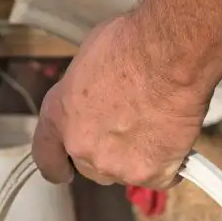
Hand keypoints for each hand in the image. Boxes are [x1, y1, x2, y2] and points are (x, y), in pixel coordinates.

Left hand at [32, 12, 208, 187]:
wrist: (171, 55)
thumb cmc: (129, 44)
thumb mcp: (88, 62)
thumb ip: (84, 94)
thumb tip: (95, 98)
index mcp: (59, 116)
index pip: (46, 156)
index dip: (57, 164)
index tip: (64, 169)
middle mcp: (82, 147)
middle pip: (90, 166)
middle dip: (106, 152)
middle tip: (129, 128)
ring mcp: (116, 165)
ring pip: (125, 172)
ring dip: (137, 157)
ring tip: (156, 126)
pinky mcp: (151, 174)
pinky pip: (160, 176)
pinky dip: (168, 163)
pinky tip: (175, 139)